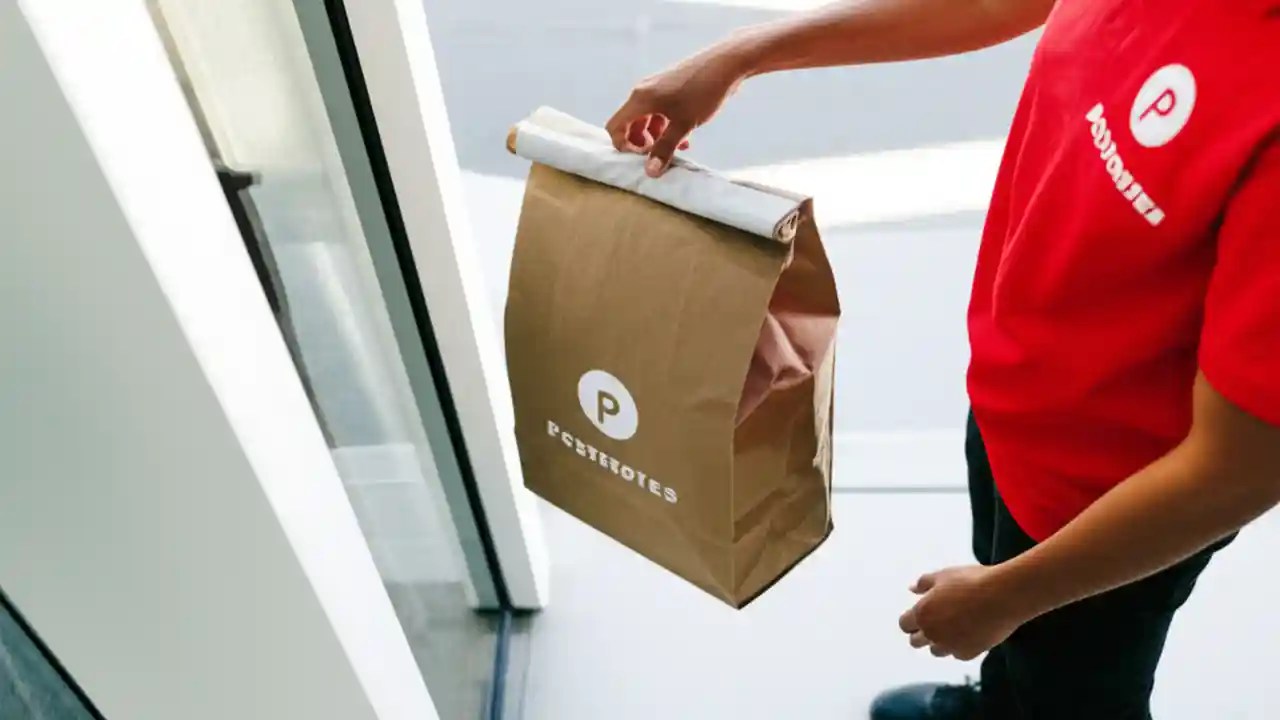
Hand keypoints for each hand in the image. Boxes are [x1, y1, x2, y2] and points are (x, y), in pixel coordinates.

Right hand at [606, 43, 748, 176]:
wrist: (727, 63)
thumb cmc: (703, 91)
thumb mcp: (684, 124)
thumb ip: (664, 148)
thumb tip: (650, 172)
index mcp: (641, 99)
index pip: (615, 127)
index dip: (624, 147)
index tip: (644, 157)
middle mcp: (644, 92)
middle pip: (630, 125)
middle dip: (642, 144)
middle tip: (661, 156)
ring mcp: (657, 89)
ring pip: (647, 121)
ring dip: (658, 138)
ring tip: (678, 149)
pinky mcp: (670, 89)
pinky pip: (660, 113)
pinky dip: (668, 128)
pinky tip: (686, 138)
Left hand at [898, 565, 1028, 660]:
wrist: (1004, 596)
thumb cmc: (972, 581)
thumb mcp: (944, 575)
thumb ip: (924, 583)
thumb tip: (912, 589)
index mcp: (923, 613)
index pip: (905, 624)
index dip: (911, 619)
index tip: (919, 614)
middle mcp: (933, 633)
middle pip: (916, 642)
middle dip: (922, 633)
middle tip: (935, 621)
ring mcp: (950, 646)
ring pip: (936, 651)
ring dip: (939, 641)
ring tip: (953, 627)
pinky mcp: (969, 653)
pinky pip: (957, 653)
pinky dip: (960, 646)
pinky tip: (969, 632)